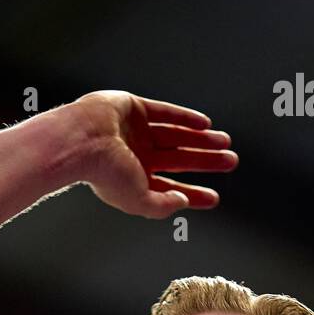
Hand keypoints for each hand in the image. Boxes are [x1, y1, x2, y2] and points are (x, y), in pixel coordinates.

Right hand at [71, 89, 237, 218]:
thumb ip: (161, 205)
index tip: (213, 198)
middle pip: (179, 159)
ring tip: (225, 143)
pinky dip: (186, 118)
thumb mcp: (137, 200)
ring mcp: (136, 132)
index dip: (193, 194)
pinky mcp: (135, 109)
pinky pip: (166, 113)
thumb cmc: (105, 174)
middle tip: (230, 162)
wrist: (83, 141)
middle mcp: (137, 156)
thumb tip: (182, 201)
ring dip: (201, 140)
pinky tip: (205, 124)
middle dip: (205, 162)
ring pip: (176, 136)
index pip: (170, 188)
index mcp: (134, 180)